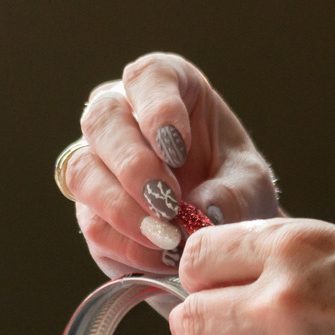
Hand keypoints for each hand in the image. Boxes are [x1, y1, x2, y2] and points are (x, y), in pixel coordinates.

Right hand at [64, 53, 279, 275]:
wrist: (219, 232)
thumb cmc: (234, 188)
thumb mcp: (251, 185)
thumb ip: (234, 192)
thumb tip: (204, 211)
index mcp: (165, 86)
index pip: (147, 77)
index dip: (157, 109)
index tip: (178, 148)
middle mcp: (120, 115)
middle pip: (103, 121)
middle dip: (134, 167)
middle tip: (168, 204)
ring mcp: (95, 161)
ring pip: (83, 173)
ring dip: (123, 210)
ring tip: (167, 238)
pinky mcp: (89, 209)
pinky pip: (93, 223)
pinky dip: (127, 245)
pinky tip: (161, 258)